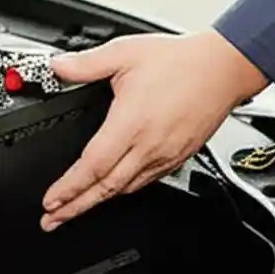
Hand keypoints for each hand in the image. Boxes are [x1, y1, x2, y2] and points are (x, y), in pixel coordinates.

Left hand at [40, 31, 268, 231]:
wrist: (224, 69)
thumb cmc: (180, 62)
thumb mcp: (125, 53)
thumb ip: (87, 64)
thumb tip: (57, 67)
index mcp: (131, 122)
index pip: (92, 166)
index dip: (69, 188)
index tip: (50, 202)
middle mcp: (148, 145)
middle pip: (105, 188)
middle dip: (75, 207)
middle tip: (52, 221)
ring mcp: (165, 155)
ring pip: (125, 189)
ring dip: (97, 202)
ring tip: (75, 210)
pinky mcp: (178, 157)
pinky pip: (145, 181)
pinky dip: (123, 191)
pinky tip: (112, 191)